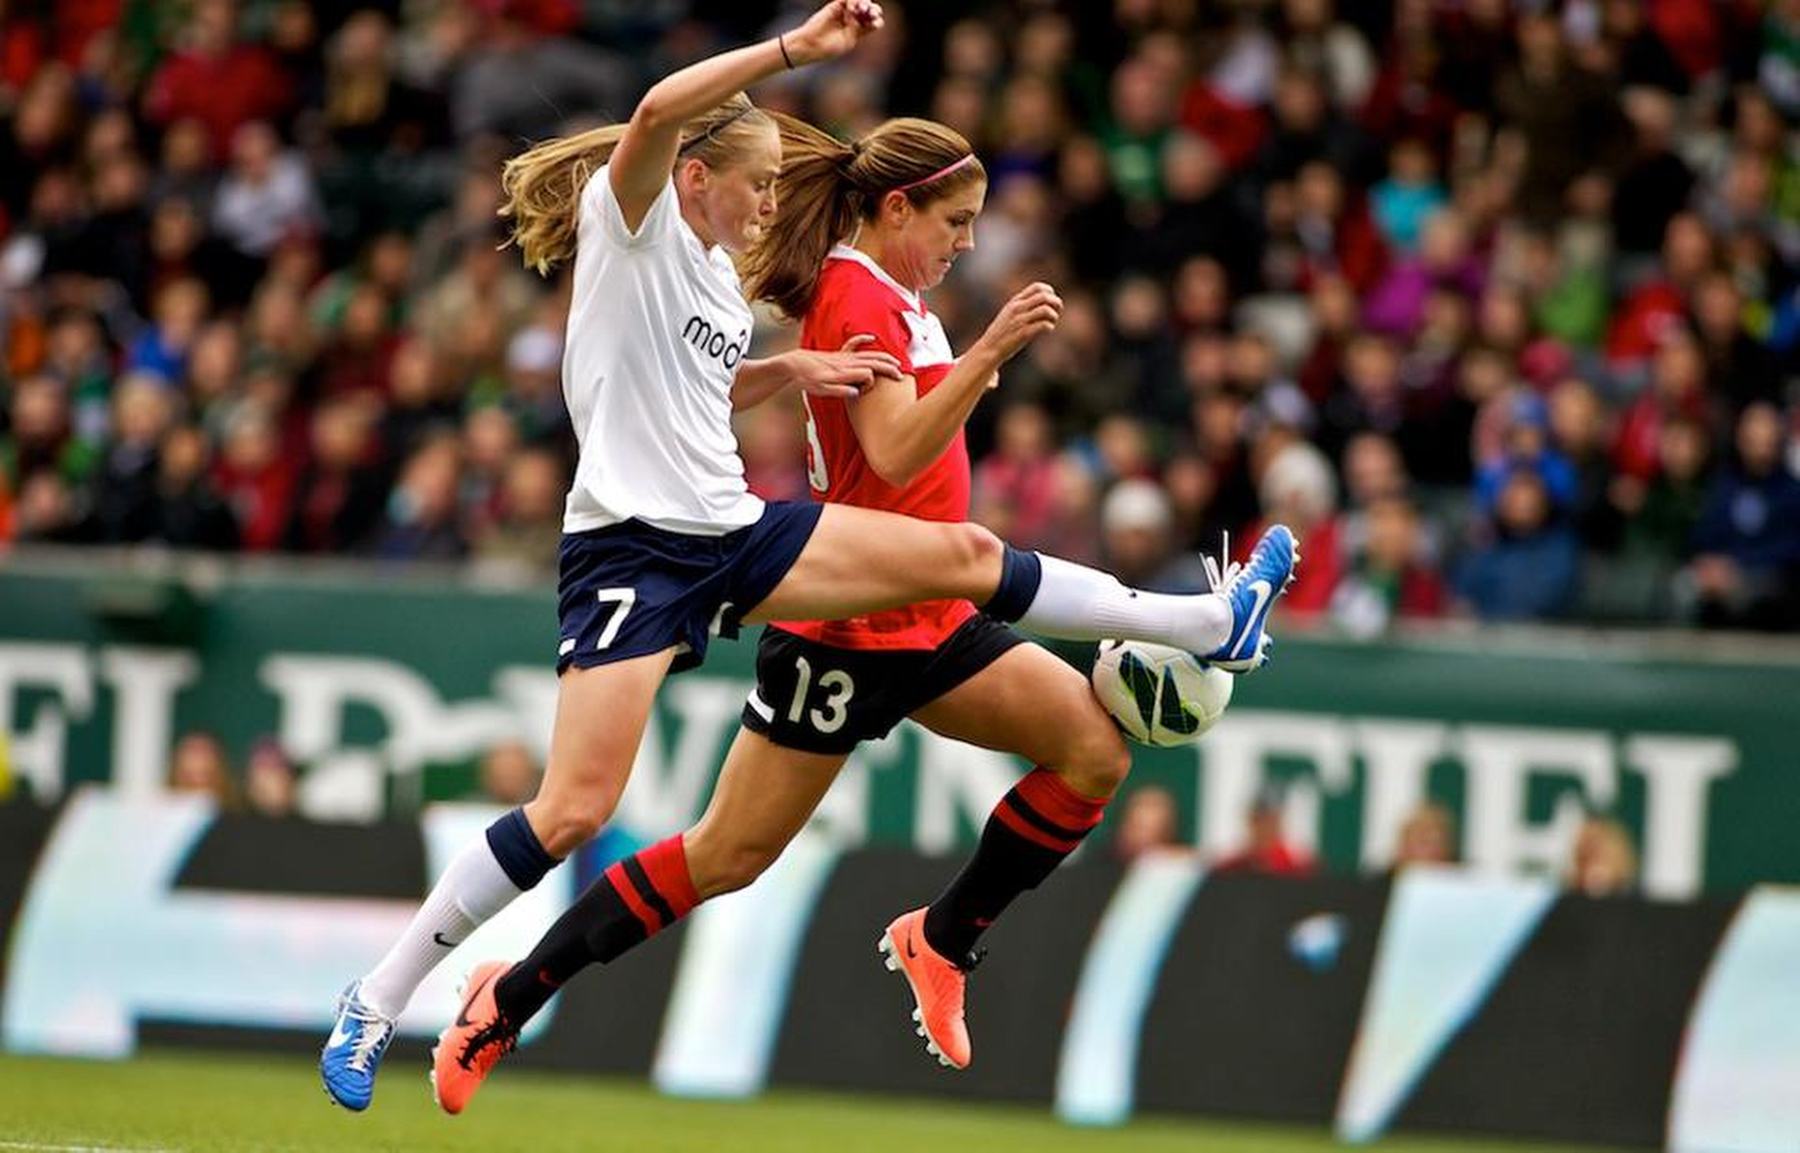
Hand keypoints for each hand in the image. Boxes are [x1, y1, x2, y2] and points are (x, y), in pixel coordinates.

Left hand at [783, 334, 903, 398]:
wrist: (793, 364)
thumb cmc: (807, 379)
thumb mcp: (822, 389)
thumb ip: (840, 390)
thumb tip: (857, 392)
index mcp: (843, 371)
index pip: (868, 374)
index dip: (878, 379)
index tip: (888, 384)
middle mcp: (845, 362)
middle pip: (872, 362)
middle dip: (888, 367)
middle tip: (901, 374)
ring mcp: (842, 356)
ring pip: (867, 354)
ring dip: (883, 357)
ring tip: (896, 362)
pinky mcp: (838, 353)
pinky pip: (853, 344)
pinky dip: (862, 339)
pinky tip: (872, 338)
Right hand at [786, 1, 883, 66]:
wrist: (812, 44)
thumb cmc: (830, 47)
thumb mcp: (850, 40)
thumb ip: (861, 28)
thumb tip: (873, 17)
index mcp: (859, 31)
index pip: (873, 21)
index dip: (877, 20)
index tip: (875, 23)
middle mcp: (853, 20)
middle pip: (869, 9)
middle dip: (873, 10)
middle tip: (871, 13)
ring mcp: (845, 12)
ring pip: (861, 2)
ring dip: (865, 3)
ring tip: (862, 9)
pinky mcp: (836, 5)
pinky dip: (854, 0)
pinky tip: (852, 8)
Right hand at [976, 282, 1062, 363]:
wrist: (989, 349)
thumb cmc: (1002, 333)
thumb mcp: (1009, 313)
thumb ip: (1022, 306)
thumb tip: (1040, 303)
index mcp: (1015, 301)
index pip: (1037, 287)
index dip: (1050, 292)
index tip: (1052, 301)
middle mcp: (1017, 308)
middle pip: (1044, 296)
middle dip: (1056, 302)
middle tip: (1058, 311)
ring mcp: (1020, 320)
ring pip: (1045, 309)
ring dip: (1054, 315)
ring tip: (1052, 322)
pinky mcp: (1023, 333)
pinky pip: (1043, 325)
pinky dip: (1050, 326)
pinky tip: (1048, 330)